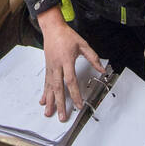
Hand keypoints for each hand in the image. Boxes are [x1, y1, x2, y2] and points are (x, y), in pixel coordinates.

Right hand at [38, 7, 104, 121]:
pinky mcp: (47, 68)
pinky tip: (43, 101)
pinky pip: (46, 83)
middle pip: (58, 88)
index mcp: (66, 60)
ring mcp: (50, 68)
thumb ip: (93, 57)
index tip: (78, 104)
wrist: (52, 28)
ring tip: (48, 113)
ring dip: (50, 101)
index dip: (75, 94)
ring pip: (50, 88)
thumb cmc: (67, 36)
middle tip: (62, 116)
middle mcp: (57, 66)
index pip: (71, 81)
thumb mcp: (83, 44)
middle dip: (60, 103)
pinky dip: (44, 93)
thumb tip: (102, 69)